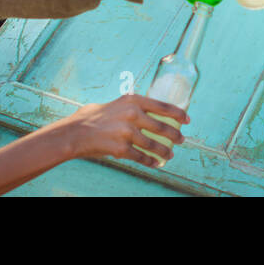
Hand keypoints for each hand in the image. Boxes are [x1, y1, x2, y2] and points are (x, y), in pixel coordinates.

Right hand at [57, 94, 188, 167]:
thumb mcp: (117, 104)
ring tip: (170, 155)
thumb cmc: (95, 117)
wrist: (76, 132)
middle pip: (162, 128)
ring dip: (164, 152)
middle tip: (181, 140)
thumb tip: (152, 111)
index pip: (163, 106)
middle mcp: (133, 115)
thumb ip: (134, 106)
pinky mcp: (121, 149)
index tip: (187, 120)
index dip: (178, 114)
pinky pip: (142, 157)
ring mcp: (128, 132)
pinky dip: (150, 162)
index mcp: (133, 100)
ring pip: (154, 145)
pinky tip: (154, 163)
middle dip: (175, 135)